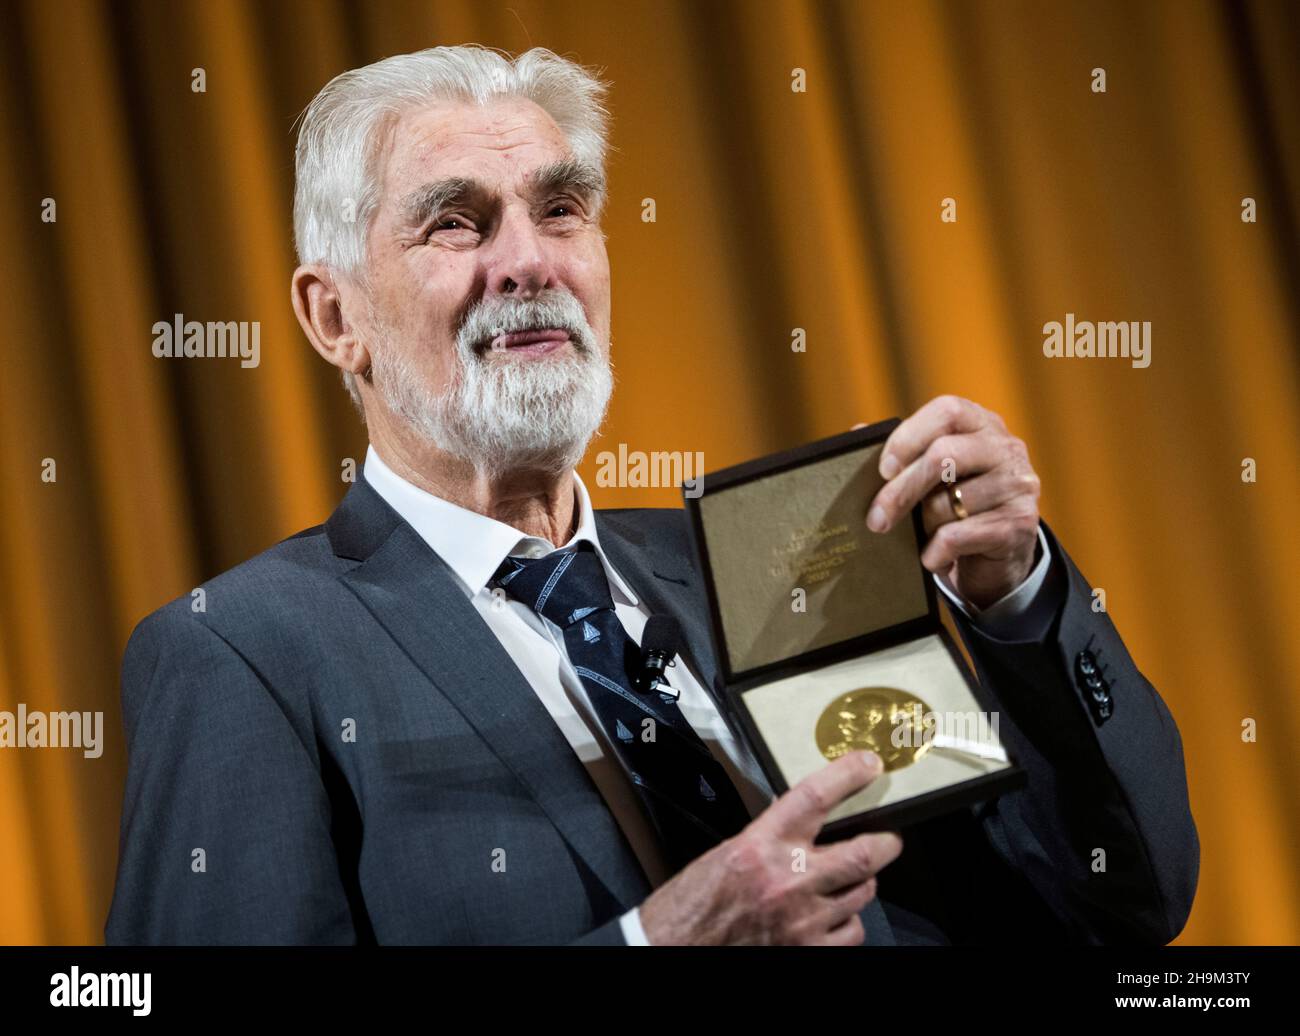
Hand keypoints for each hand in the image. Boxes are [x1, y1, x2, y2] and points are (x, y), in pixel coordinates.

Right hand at [638, 751, 902, 944]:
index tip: (868, 764)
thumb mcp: (728, 853)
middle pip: (862, 853)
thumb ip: (769, 838)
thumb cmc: (694, 902)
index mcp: (761, 845)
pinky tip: (832, 916)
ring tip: (848, 880)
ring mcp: (802, 919)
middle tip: (889, 838)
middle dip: (886, 843)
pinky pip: (852, 931)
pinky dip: (848, 922)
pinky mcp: (808, 951)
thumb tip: (804, 824)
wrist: (674, 948)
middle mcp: (788, 880)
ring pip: (862, 893)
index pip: (814, 798)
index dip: (847, 775)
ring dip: (860, 883)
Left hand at [860, 396, 1041, 608]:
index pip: (947, 411)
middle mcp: (1006, 448)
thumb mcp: (931, 476)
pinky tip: (934, 559)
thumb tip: (857, 432)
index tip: (883, 469)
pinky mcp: (1020, 523)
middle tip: (876, 519)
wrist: (998, 557)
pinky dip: (936, 553)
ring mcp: (1018, 485)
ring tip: (920, 538)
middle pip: (944, 455)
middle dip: (901, 490)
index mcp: (981, 425)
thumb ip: (901, 452)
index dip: (909, 436)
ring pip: (949, 502)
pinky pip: (959, 536)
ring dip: (923, 527)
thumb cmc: (955, 506)